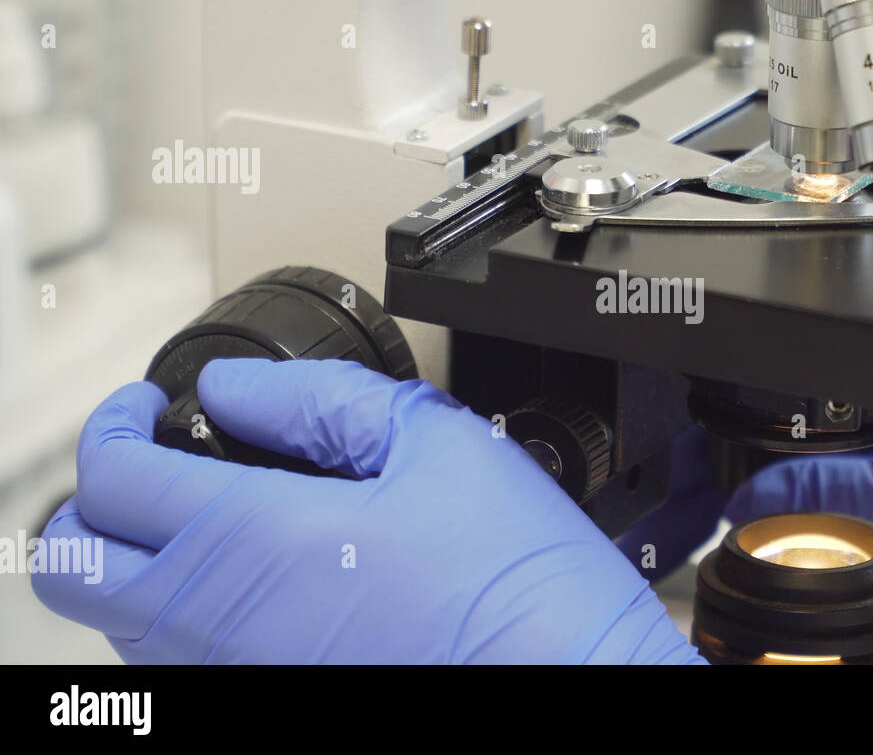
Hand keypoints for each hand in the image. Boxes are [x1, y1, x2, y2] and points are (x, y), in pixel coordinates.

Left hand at [32, 359, 702, 663]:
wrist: (577, 686)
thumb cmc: (519, 585)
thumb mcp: (436, 445)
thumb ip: (318, 402)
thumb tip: (239, 387)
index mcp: (251, 546)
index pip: (112, 477)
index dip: (116, 420)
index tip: (149, 403)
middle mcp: (222, 628)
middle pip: (73, 568)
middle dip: (95, 499)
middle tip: (153, 460)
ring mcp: (242, 680)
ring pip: (120, 625)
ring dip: (138, 558)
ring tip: (210, 515)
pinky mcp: (277, 707)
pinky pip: (183, 664)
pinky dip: (186, 612)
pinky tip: (258, 581)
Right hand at [724, 368, 872, 663]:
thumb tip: (769, 502)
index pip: (862, 378)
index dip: (796, 408)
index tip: (738, 450)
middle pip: (854, 440)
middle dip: (799, 466)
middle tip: (744, 496)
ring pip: (864, 498)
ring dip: (822, 518)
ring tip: (775, 528)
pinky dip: (853, 557)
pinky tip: (826, 561)